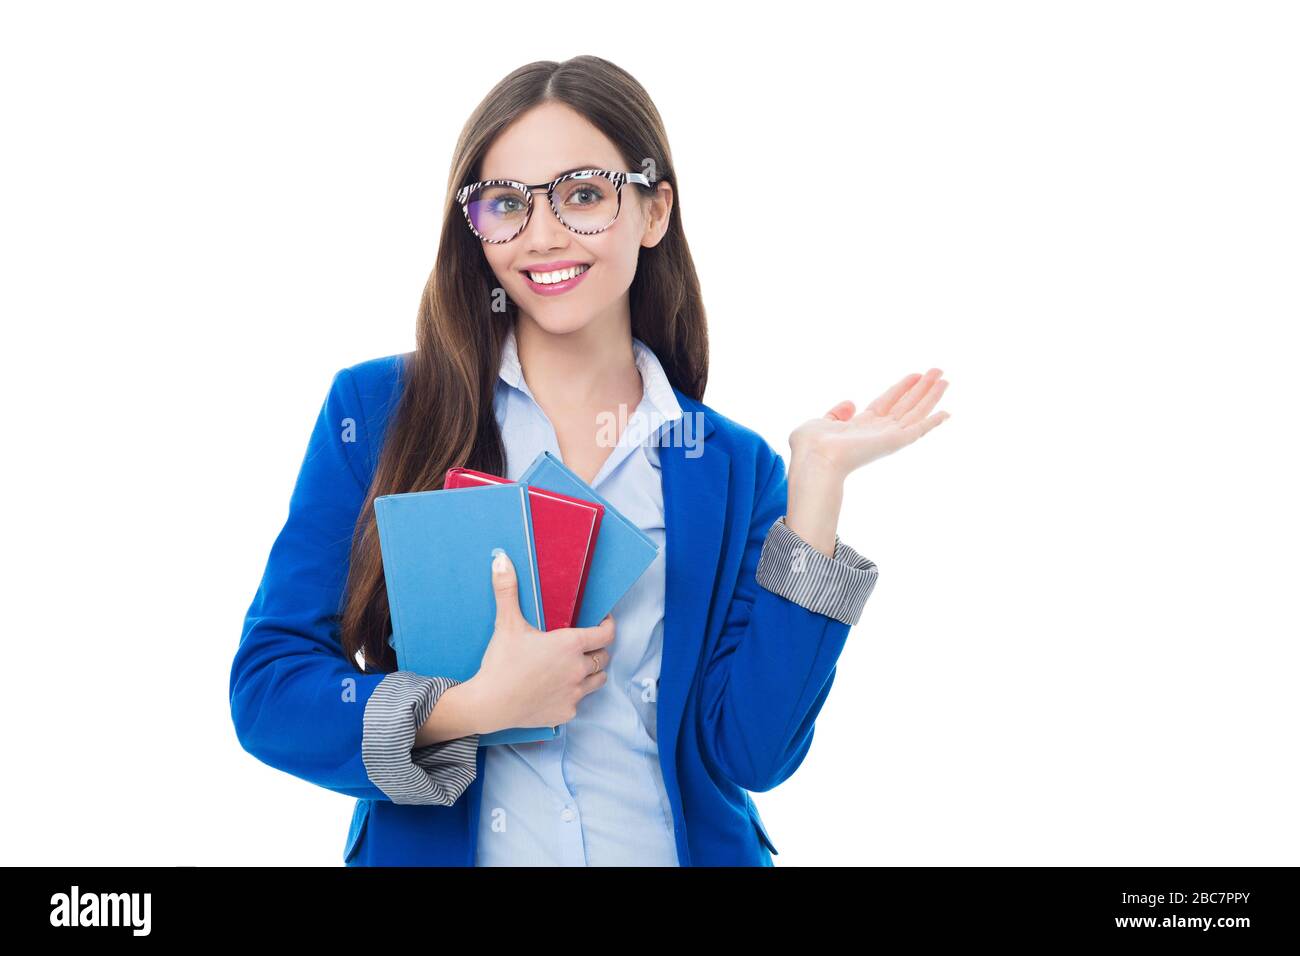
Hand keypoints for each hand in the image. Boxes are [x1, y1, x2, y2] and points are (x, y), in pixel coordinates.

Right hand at [467, 549, 613, 732]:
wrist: (488, 704)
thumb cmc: (500, 663)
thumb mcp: (506, 624)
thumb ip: (507, 590)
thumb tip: (501, 559)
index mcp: (571, 645)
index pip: (606, 634)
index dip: (608, 625)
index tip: (603, 620)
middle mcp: (578, 669)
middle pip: (603, 657)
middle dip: (597, 649)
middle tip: (584, 644)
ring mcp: (574, 693)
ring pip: (597, 680)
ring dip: (591, 672)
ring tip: (576, 666)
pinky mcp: (566, 712)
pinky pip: (579, 701)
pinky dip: (573, 694)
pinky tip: (558, 689)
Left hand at [788, 369, 950, 479]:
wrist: (815, 460)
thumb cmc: (811, 447)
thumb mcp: (820, 422)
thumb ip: (835, 413)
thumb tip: (851, 403)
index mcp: (861, 425)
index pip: (887, 402)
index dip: (902, 387)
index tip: (916, 375)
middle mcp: (878, 431)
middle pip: (906, 404)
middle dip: (922, 388)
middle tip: (938, 371)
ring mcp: (888, 437)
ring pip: (916, 412)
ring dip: (931, 396)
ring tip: (945, 379)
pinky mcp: (895, 442)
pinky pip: (919, 430)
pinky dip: (933, 422)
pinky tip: (947, 412)